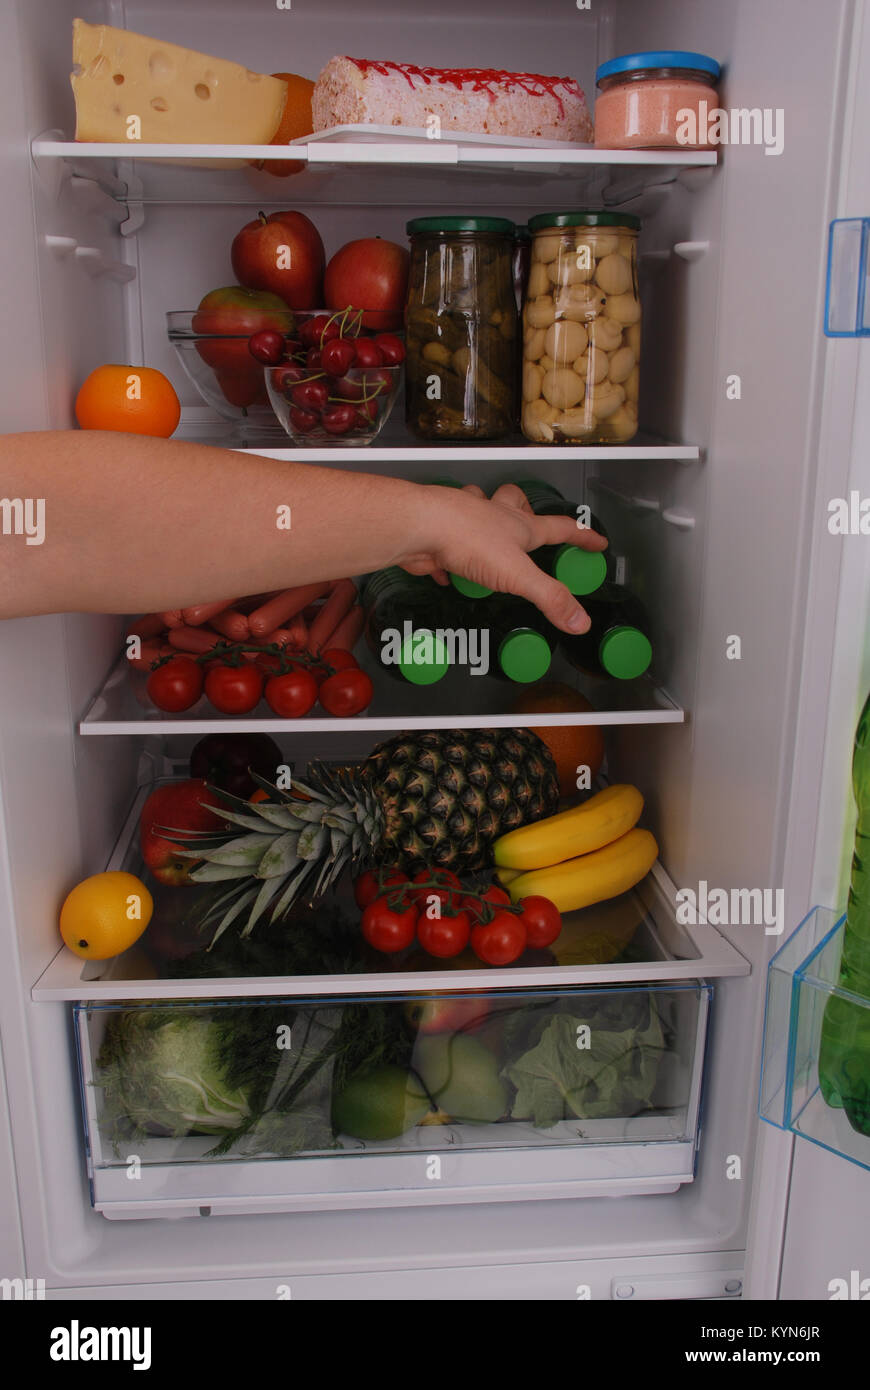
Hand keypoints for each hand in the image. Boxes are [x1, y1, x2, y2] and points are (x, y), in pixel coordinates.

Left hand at [398, 483, 606, 632]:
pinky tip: (445, 569)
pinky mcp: (438, 533)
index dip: (581, 535)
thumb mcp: (518, 575)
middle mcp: (493, 516)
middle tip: (529, 520)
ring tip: (486, 536)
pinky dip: (448, 552)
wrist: (419, 526)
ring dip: (484, 516)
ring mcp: (464, 518)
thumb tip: (580, 620)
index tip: (597, 541)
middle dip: (525, 507)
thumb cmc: (469, 542)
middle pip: (516, 501)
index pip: (560, 528)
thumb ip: (550, 597)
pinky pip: (445, 539)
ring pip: (478, 507)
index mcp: (519, 526)